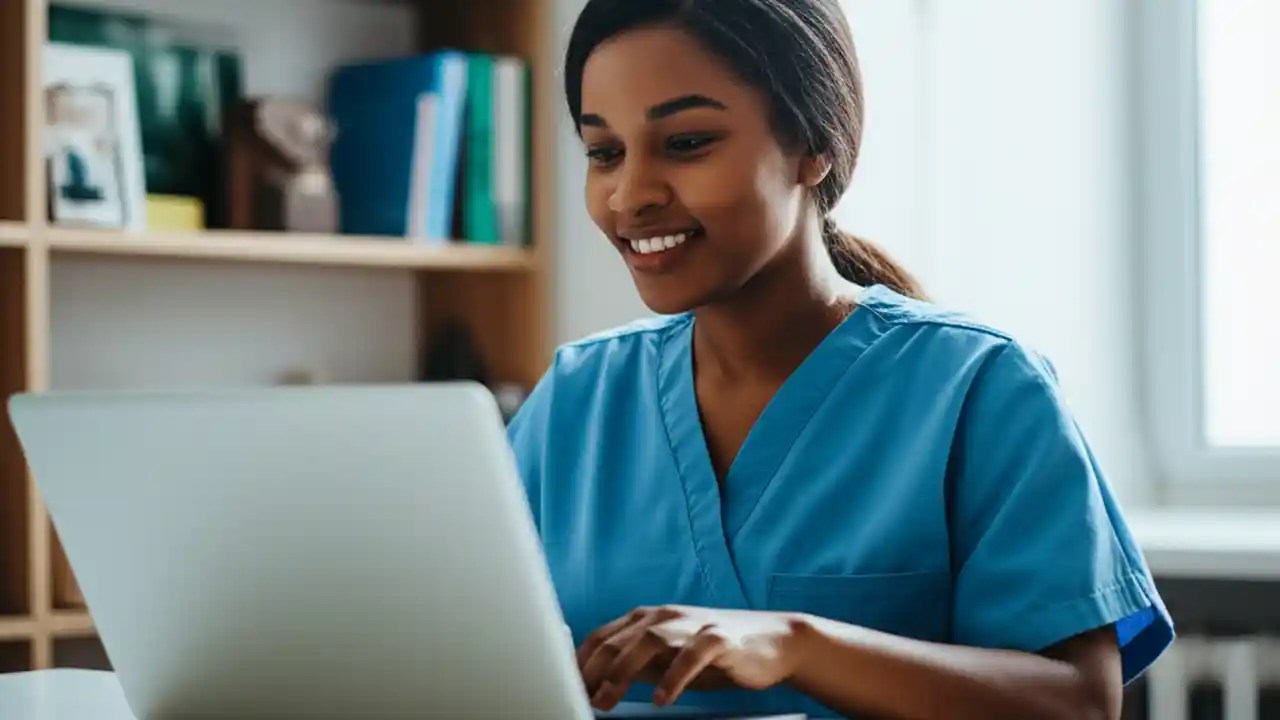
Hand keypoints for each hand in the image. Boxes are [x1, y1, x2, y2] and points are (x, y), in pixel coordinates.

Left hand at [577, 605, 807, 710]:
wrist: (774, 641)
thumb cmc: (716, 653)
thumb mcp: (668, 659)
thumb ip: (635, 665)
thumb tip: (596, 682)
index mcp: (647, 619)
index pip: (601, 636)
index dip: (580, 662)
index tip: (563, 686)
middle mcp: (665, 616)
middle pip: (618, 638)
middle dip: (594, 670)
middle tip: (581, 697)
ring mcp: (692, 624)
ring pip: (648, 640)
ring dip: (623, 671)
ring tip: (608, 699)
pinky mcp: (719, 637)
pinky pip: (691, 655)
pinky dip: (673, 677)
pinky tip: (662, 699)